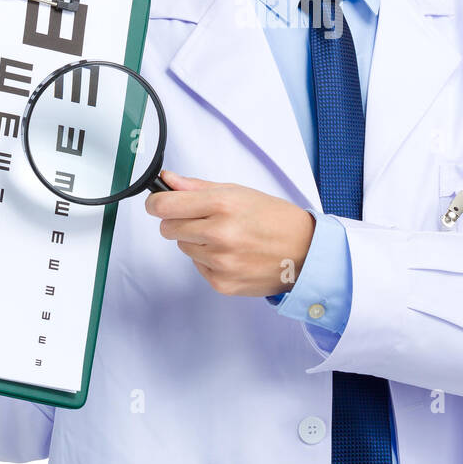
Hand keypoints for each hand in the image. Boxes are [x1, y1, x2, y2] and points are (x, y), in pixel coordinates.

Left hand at [145, 171, 315, 296]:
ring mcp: (220, 262)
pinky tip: (233, 254)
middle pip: (168, 228)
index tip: (160, 202)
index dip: (157, 203)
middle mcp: (219, 234)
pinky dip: (209, 260)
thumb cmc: (275, 218)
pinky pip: (198, 267)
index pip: (164, 206)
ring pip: (183, 247)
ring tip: (227, 237)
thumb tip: (167, 180)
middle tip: (204, 219)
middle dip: (179, 221)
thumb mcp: (238, 192)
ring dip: (197, 241)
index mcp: (222, 205)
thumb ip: (197, 187)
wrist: (305, 252)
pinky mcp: (222, 283)